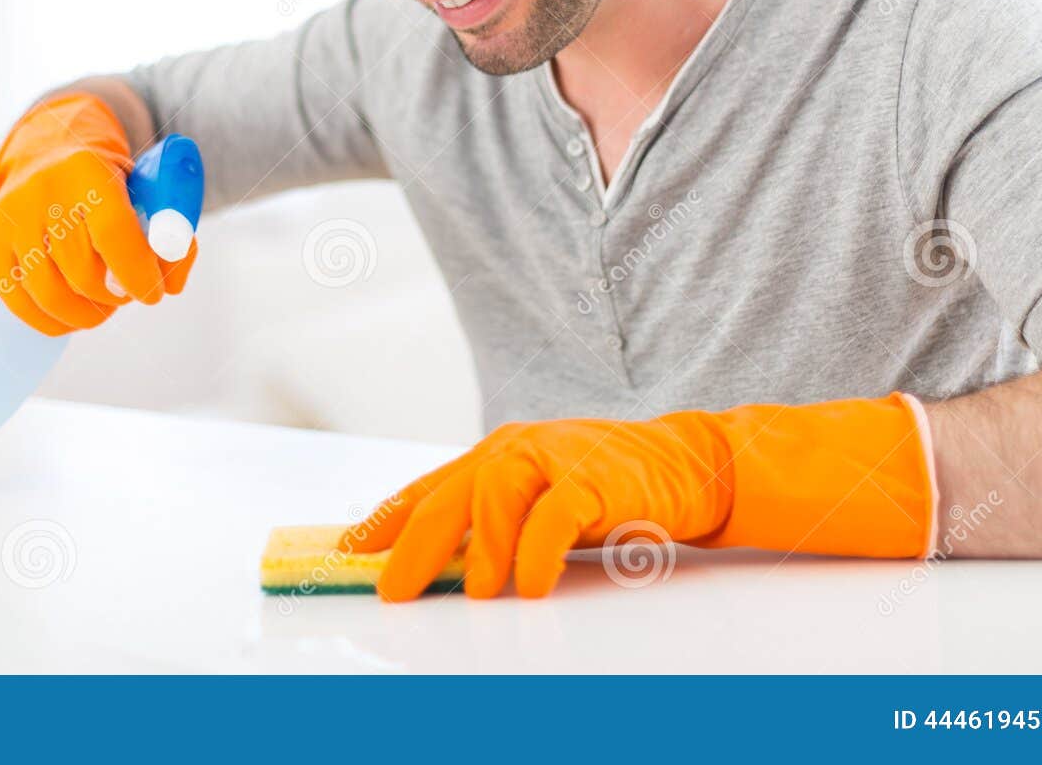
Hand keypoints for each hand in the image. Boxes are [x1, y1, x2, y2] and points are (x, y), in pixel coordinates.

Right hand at [0, 93, 196, 334]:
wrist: (50, 157)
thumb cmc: (109, 186)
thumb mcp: (147, 194)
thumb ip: (172, 237)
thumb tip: (170, 286)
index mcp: (87, 170)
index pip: (114, 232)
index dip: (138, 274)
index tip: (153, 294)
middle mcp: (40, 189)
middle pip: (83, 272)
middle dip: (115, 296)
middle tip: (125, 294)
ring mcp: (7, 215)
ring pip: (50, 295)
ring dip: (86, 314)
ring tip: (103, 306)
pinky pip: (19, 302)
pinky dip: (52, 320)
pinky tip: (72, 314)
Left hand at [340, 395, 935, 600]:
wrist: (690, 464)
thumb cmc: (611, 489)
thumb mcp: (544, 502)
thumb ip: (497, 523)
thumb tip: (444, 568)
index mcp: (501, 453)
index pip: (432, 487)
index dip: (389, 518)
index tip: (352, 550)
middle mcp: (519, 447)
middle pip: (451, 495)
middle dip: (414, 544)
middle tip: (394, 591)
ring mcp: (557, 457)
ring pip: (496, 497)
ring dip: (481, 551)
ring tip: (480, 594)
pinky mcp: (596, 477)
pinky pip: (553, 515)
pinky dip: (534, 553)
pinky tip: (527, 587)